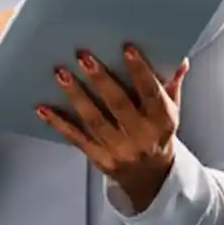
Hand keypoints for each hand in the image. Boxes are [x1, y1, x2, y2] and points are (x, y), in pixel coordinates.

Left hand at [39, 44, 188, 212]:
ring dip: (76, 95)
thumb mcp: (172, 109)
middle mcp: (141, 135)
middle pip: (118, 104)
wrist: (151, 176)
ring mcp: (119, 149)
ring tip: (61, 73)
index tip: (126, 48)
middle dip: (100, 79)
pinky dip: (58, 123)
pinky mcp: (99, 158)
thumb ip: (172, 83)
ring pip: (94, 120)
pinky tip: (43, 108)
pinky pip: (76, 138)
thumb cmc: (159, 132)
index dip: (140, 70)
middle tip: (83, 55)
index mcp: (162, 120)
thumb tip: (180, 58)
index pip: (151, 92)